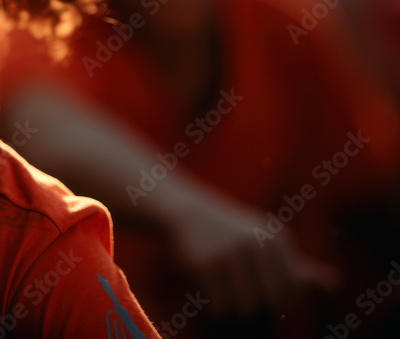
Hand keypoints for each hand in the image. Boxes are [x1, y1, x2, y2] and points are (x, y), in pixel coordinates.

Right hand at [163, 189, 338, 317]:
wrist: (187, 214)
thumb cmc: (232, 232)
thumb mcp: (267, 242)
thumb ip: (299, 266)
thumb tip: (335, 283)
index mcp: (275, 238)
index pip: (289, 290)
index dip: (273, 293)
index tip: (256, 277)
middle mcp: (255, 244)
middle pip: (269, 301)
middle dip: (253, 298)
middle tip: (238, 280)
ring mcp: (229, 253)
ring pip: (246, 307)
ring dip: (233, 302)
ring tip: (223, 281)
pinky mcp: (205, 264)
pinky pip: (221, 306)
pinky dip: (215, 303)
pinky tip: (208, 282)